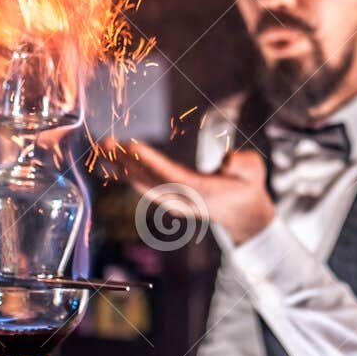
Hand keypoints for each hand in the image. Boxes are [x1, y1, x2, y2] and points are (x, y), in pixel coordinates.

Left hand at [112, 139, 275, 246]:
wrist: (243, 213)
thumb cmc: (247, 185)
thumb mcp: (253, 171)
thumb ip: (242, 164)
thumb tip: (227, 161)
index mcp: (204, 192)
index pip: (173, 176)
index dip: (152, 162)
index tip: (133, 146)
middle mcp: (184, 199)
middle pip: (151, 180)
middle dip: (127, 161)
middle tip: (106, 142)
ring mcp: (174, 201)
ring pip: (143, 183)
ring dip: (121, 166)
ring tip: (103, 148)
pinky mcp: (168, 198)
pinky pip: (143, 185)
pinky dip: (127, 172)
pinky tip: (112, 162)